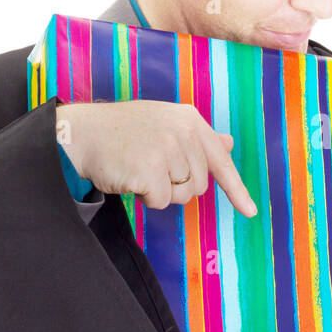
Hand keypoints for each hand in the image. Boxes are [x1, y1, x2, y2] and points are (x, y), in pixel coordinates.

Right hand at [56, 101, 256, 216]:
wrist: (81, 134)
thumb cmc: (123, 132)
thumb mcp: (165, 124)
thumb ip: (197, 138)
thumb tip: (229, 144)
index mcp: (190, 120)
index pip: (221, 160)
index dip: (236, 189)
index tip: (250, 211)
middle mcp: (184, 133)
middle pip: (199, 185)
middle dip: (177, 185)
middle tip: (150, 166)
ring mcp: (168, 151)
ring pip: (182, 196)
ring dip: (160, 192)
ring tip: (138, 168)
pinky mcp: (151, 170)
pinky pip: (161, 202)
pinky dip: (145, 198)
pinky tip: (129, 177)